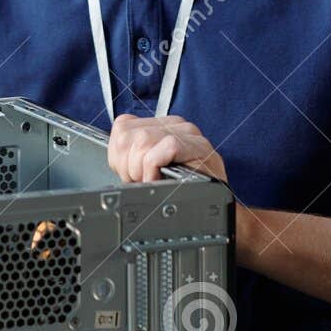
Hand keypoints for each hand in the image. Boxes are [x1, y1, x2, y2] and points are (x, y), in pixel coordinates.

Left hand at [106, 112, 226, 183]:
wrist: (216, 206)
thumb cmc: (184, 189)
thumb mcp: (151, 170)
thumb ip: (132, 157)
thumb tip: (114, 158)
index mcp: (160, 126)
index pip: (122, 127)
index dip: (119, 156)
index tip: (130, 174)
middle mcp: (174, 124)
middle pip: (127, 136)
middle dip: (127, 167)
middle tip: (143, 182)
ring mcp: (187, 133)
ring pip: (141, 142)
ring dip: (141, 171)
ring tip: (153, 182)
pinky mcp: (196, 145)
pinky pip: (160, 151)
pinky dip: (154, 171)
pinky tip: (161, 180)